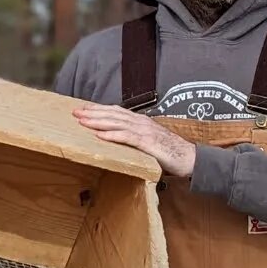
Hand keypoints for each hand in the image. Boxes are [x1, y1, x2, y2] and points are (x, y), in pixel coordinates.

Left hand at [73, 103, 195, 176]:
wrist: (191, 158)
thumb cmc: (171, 152)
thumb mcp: (150, 143)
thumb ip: (136, 139)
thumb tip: (121, 140)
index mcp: (141, 122)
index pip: (116, 112)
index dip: (99, 109)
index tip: (83, 109)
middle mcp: (141, 123)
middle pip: (113, 115)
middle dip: (93, 113)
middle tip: (75, 112)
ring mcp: (145, 132)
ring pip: (117, 123)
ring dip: (98, 122)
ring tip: (82, 121)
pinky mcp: (149, 143)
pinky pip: (128, 138)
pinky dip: (113, 135)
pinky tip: (100, 136)